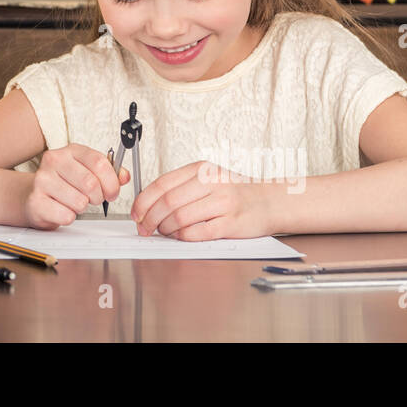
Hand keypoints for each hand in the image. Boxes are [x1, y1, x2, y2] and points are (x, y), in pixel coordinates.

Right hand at [24, 143, 129, 229]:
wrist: (33, 195)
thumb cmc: (63, 183)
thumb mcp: (87, 171)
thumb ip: (108, 172)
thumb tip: (124, 176)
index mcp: (71, 150)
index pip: (99, 162)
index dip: (112, 182)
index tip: (112, 192)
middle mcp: (54, 160)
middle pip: (91, 184)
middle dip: (98, 198)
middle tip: (93, 199)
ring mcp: (42, 180)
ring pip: (80, 202)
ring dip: (82, 207)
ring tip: (73, 202)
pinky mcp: (36, 201)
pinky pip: (66, 216)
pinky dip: (68, 217)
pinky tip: (62, 209)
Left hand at [130, 161, 279, 239]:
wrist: (270, 201)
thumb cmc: (236, 192)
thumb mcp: (208, 178)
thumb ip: (182, 186)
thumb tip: (149, 204)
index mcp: (201, 169)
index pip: (162, 183)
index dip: (143, 201)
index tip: (136, 213)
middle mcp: (211, 182)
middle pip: (168, 202)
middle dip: (150, 218)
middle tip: (144, 228)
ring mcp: (222, 202)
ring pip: (180, 217)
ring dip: (165, 229)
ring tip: (163, 232)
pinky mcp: (231, 223)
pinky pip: (197, 232)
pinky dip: (182, 237)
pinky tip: (180, 236)